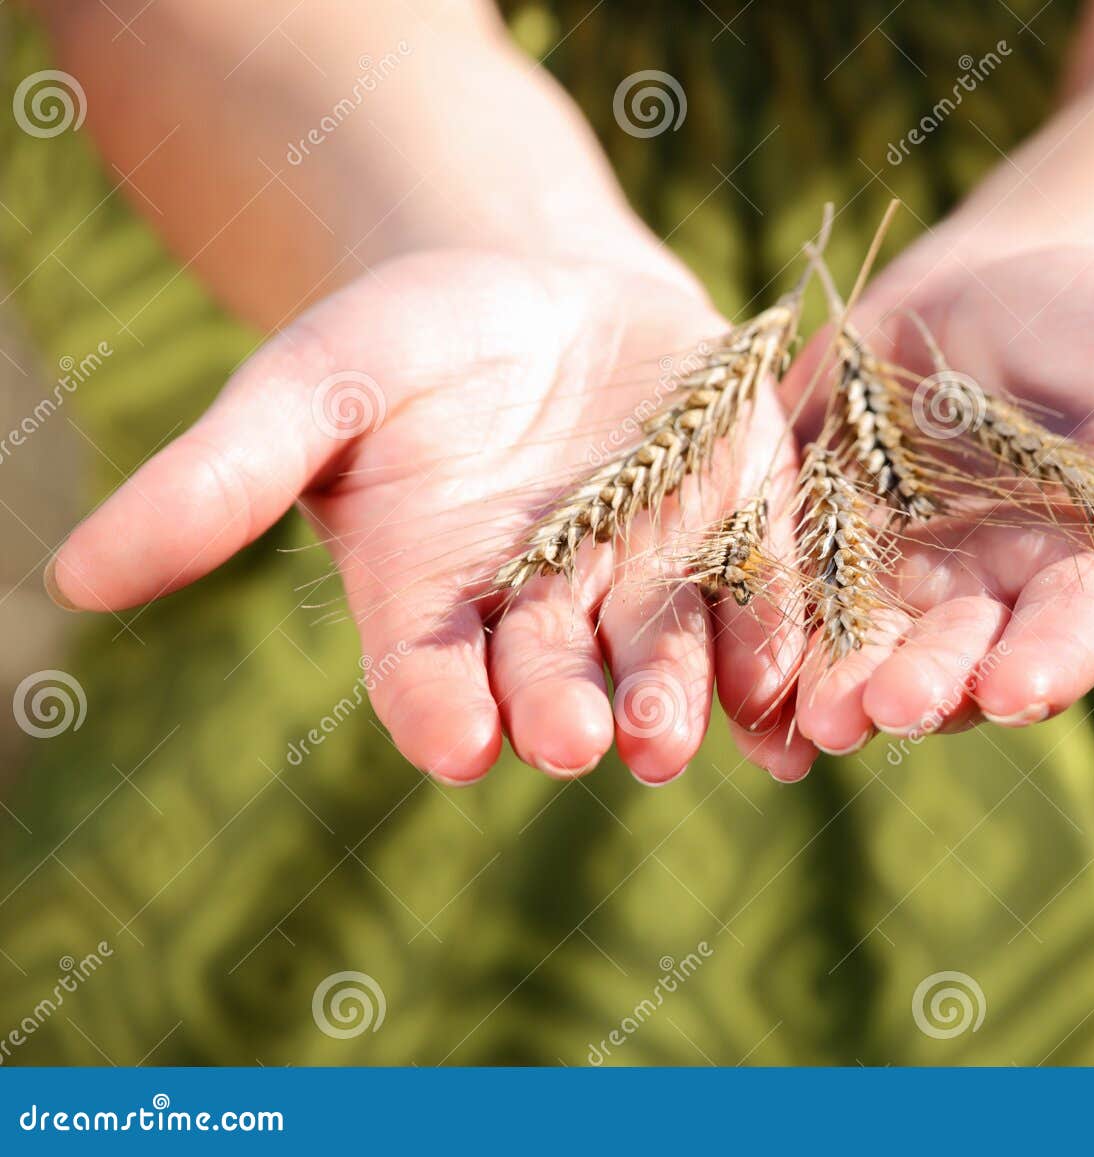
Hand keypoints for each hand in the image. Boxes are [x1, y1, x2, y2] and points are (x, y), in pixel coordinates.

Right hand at [45, 246, 813, 783]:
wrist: (541, 287)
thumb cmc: (405, 338)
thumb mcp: (309, 385)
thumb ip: (221, 478)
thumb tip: (76, 575)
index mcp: (433, 599)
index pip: (428, 673)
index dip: (439, 705)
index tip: (455, 740)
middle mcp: (544, 614)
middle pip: (556, 678)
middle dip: (568, 709)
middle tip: (578, 743)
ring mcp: (646, 581)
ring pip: (666, 656)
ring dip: (679, 696)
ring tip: (680, 733)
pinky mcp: (736, 535)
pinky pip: (762, 599)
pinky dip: (777, 645)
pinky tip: (795, 692)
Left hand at [779, 243, 1093, 753]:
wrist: (1008, 291)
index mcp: (1087, 572)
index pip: (1077, 627)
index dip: (1054, 655)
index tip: (1024, 684)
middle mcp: (990, 599)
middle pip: (955, 651)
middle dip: (924, 680)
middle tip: (886, 708)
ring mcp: (898, 579)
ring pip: (857, 642)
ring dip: (828, 681)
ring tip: (800, 712)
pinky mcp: (816, 542)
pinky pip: (781, 599)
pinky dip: (756, 637)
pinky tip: (727, 683)